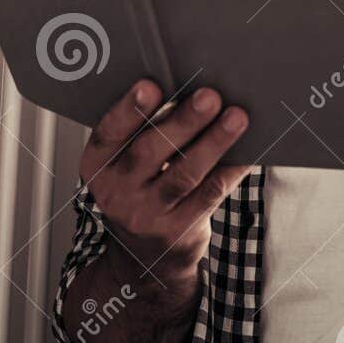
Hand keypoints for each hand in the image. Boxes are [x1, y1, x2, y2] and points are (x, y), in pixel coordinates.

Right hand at [79, 80, 251, 284]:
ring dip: (213, 142)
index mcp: (97, 166)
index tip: (151, 85)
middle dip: (183, 121)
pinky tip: (246, 152)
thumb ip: (142, 132)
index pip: (108, 134)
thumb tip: (186, 89)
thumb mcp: (124, 166)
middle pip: (150, 152)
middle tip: (209, 96)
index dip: (128, 110)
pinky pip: (208, 195)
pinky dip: (230, 170)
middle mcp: (115, 192)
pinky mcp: (177, 233)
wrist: (143, 257)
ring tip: (236, 117)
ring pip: (184, 174)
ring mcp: (145, 216)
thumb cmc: (140, 190)